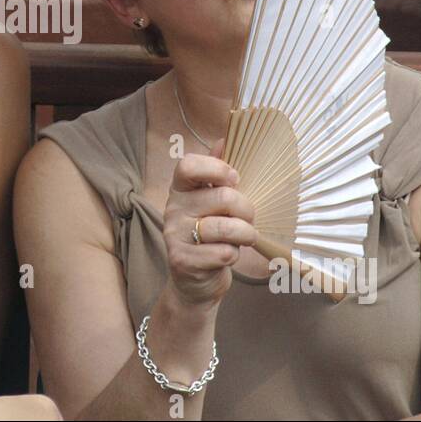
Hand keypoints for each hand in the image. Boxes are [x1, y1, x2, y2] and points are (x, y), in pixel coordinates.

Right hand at [162, 137, 256, 308]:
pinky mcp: (182, 261)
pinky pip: (223, 252)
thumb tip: (224, 138)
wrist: (194, 283)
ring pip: (227, 227)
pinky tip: (225, 256)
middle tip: (248, 218)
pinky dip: (233, 255)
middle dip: (247, 209)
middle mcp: (172, 209)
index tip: (234, 179)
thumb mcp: (212, 203)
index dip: (217, 168)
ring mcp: (174, 235)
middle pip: (223, 197)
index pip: (188, 165)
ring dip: (245, 234)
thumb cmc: (210, 237)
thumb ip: (216, 172)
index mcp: (180, 190)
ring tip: (244, 238)